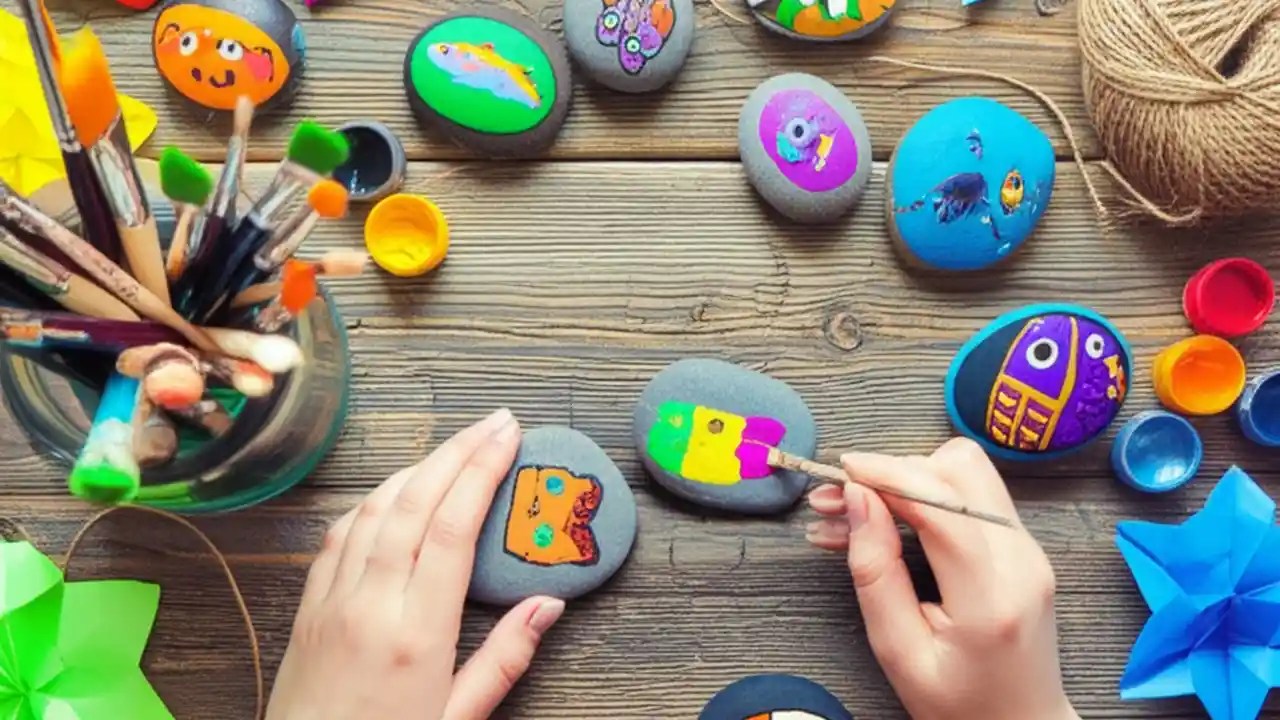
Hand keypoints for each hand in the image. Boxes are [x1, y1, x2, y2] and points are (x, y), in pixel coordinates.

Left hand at [266, 409, 564, 719]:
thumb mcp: (460, 716)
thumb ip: (506, 657)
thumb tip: (549, 604)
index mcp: (415, 633)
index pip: (452, 526)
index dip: (483, 471)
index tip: (509, 438)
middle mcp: (369, 604)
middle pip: (415, 500)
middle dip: (459, 450)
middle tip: (495, 422)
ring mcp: (332, 599)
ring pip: (374, 507)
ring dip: (418, 466)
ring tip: (456, 446)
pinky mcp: (308, 606)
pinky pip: (340, 532)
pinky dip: (374, 498)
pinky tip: (396, 491)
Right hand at [805, 438, 1078, 719]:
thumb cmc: (960, 705)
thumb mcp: (900, 651)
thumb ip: (876, 573)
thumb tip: (858, 500)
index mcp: (991, 597)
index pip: (945, 506)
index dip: (890, 475)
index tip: (842, 470)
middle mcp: (1021, 561)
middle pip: (960, 470)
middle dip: (893, 472)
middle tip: (836, 500)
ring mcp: (1028, 549)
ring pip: (965, 473)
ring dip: (904, 480)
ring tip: (849, 512)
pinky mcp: (1022, 546)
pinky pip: (970, 496)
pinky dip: (922, 497)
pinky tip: (882, 520)